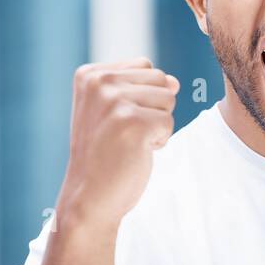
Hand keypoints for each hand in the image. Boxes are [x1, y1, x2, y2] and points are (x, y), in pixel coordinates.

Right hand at [56, 58, 178, 229]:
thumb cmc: (105, 154)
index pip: (146, 67)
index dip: (143, 97)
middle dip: (153, 109)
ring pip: (168, 99)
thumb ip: (143, 88)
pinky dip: (159, 141)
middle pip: (161, 79)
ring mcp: (114, 101)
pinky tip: (135, 152)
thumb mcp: (117, 111)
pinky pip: (169, 122)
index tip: (117, 120)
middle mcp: (99, 82)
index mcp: (90, 74)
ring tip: (129, 142)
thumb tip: (175, 82)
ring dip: (157, 125)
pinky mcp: (132, 122)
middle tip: (125, 134)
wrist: (90, 197)